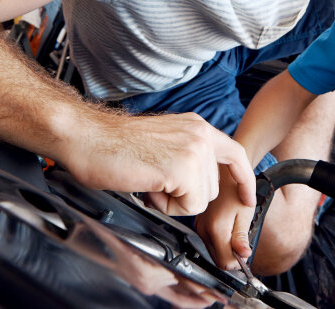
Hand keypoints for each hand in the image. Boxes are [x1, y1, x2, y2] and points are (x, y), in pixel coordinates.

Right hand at [61, 111, 254, 215]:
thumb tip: (197, 184)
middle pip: (214, 188)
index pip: (235, 153)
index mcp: (195, 127)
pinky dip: (168, 207)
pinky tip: (149, 187)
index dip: (244, 180)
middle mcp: (200, 134)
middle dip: (186, 196)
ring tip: (149, 181)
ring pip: (202, 201)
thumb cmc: (113, 145)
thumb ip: (186, 156)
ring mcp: (194, 150)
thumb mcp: (163, 144)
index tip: (248, 199)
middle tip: (155, 182)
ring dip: (174, 202)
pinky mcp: (183, 168)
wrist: (87, 138)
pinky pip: (190, 207)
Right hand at [195, 166, 255, 270]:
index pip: (225, 263)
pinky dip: (220, 241)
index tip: (245, 250)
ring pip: (213, 252)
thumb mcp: (245, 213)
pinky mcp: (198, 224)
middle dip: (232, 255)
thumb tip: (243, 256)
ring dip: (226, 248)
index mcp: (215, 228)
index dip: (238, 261)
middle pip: (218, 260)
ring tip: (235, 230)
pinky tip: (227, 227)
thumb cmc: (236, 189)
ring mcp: (199, 227)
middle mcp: (203, 229)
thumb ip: (241, 237)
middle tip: (242, 240)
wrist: (223, 172)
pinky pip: (209, 242)